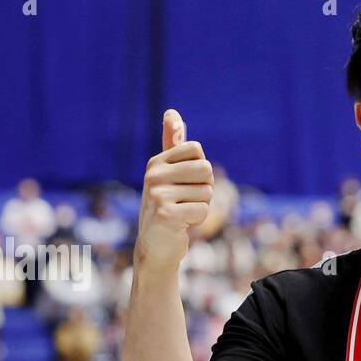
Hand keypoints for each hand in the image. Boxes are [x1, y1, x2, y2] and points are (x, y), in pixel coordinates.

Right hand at [134, 108, 213, 271]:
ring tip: (183, 214)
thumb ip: (172, 144)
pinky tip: (182, 225)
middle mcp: (153, 174)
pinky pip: (203, 210)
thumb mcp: (170, 174)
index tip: (186, 184)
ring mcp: (158, 194)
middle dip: (205, 188)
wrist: (156, 247)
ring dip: (201, 207)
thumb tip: (172, 113)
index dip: (201, 170)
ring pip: (207, 192)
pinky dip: (198, 221)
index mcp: (156, 162)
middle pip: (206, 169)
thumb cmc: (168, 208)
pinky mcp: (166, 214)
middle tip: (187, 201)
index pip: (197, 150)